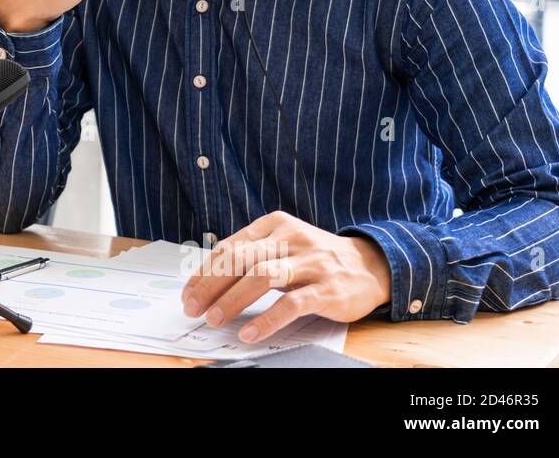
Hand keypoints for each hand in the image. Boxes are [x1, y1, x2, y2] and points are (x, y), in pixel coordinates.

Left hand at [180, 211, 391, 342]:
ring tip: (215, 319)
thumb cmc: (314, 259)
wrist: (371, 266)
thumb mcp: (283, 246)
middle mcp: (291, 239)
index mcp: (274, 225)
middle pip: (240, 259)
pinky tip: (250, 333)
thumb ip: (252, 256)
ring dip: (232, 300)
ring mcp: (311, 262)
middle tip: (193, 308)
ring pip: (262, 277)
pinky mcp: (327, 288)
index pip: (230, 247)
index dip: (204, 272)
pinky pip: (292, 304)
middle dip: (211, 286)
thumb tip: (207, 282)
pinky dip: (267, 320)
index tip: (188, 294)